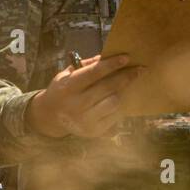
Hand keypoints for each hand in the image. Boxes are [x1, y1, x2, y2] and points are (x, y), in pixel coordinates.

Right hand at [25, 54, 145, 138]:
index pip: (94, 73)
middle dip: (126, 76)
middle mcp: (76, 105)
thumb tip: (108, 57)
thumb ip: (86, 65)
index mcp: (68, 87)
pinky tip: (119, 99)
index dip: (112, 64)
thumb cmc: (62, 90)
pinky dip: (119, 106)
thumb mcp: (67, 74)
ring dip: (122, 92)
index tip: (127, 57)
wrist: (49, 117)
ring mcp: (85, 120)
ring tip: (125, 86)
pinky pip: (115, 116)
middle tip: (140, 69)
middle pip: (108, 88)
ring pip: (114, 102)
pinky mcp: (93, 132)